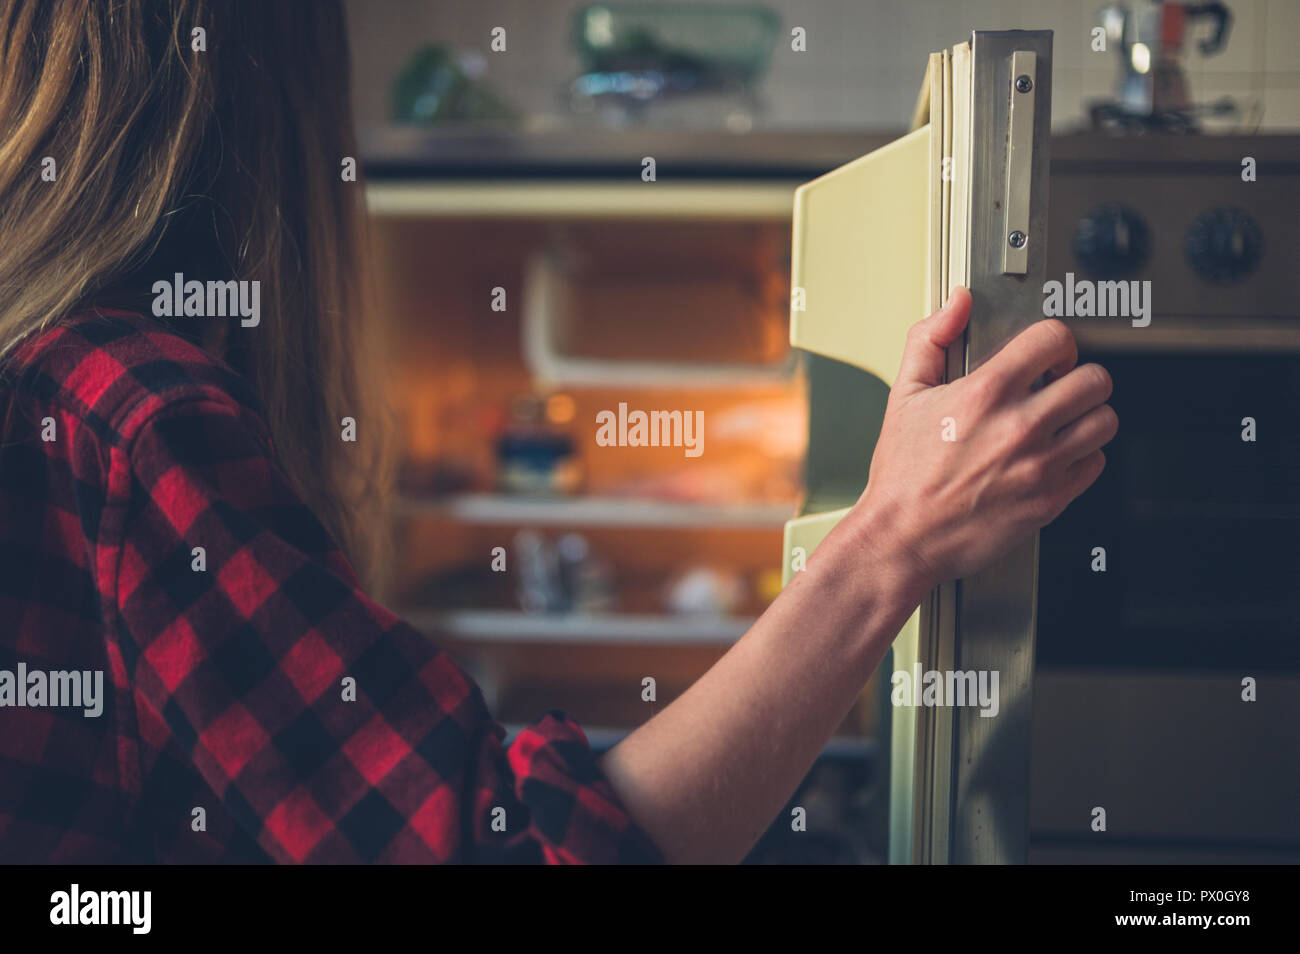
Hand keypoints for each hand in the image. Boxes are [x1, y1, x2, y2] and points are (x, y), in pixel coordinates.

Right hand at [854, 286, 1116, 592]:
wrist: (904, 537)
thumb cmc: (903, 475)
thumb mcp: (904, 396)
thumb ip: (930, 339)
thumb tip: (957, 304)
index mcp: (986, 393)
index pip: (1054, 339)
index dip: (1055, 342)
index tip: (1049, 356)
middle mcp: (1019, 426)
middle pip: (1094, 379)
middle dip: (1080, 378)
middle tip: (1063, 387)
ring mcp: (1040, 465)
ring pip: (1104, 421)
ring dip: (1088, 417)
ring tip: (1064, 422)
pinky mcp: (1050, 499)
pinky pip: (1095, 464)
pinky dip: (1082, 458)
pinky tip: (1056, 456)